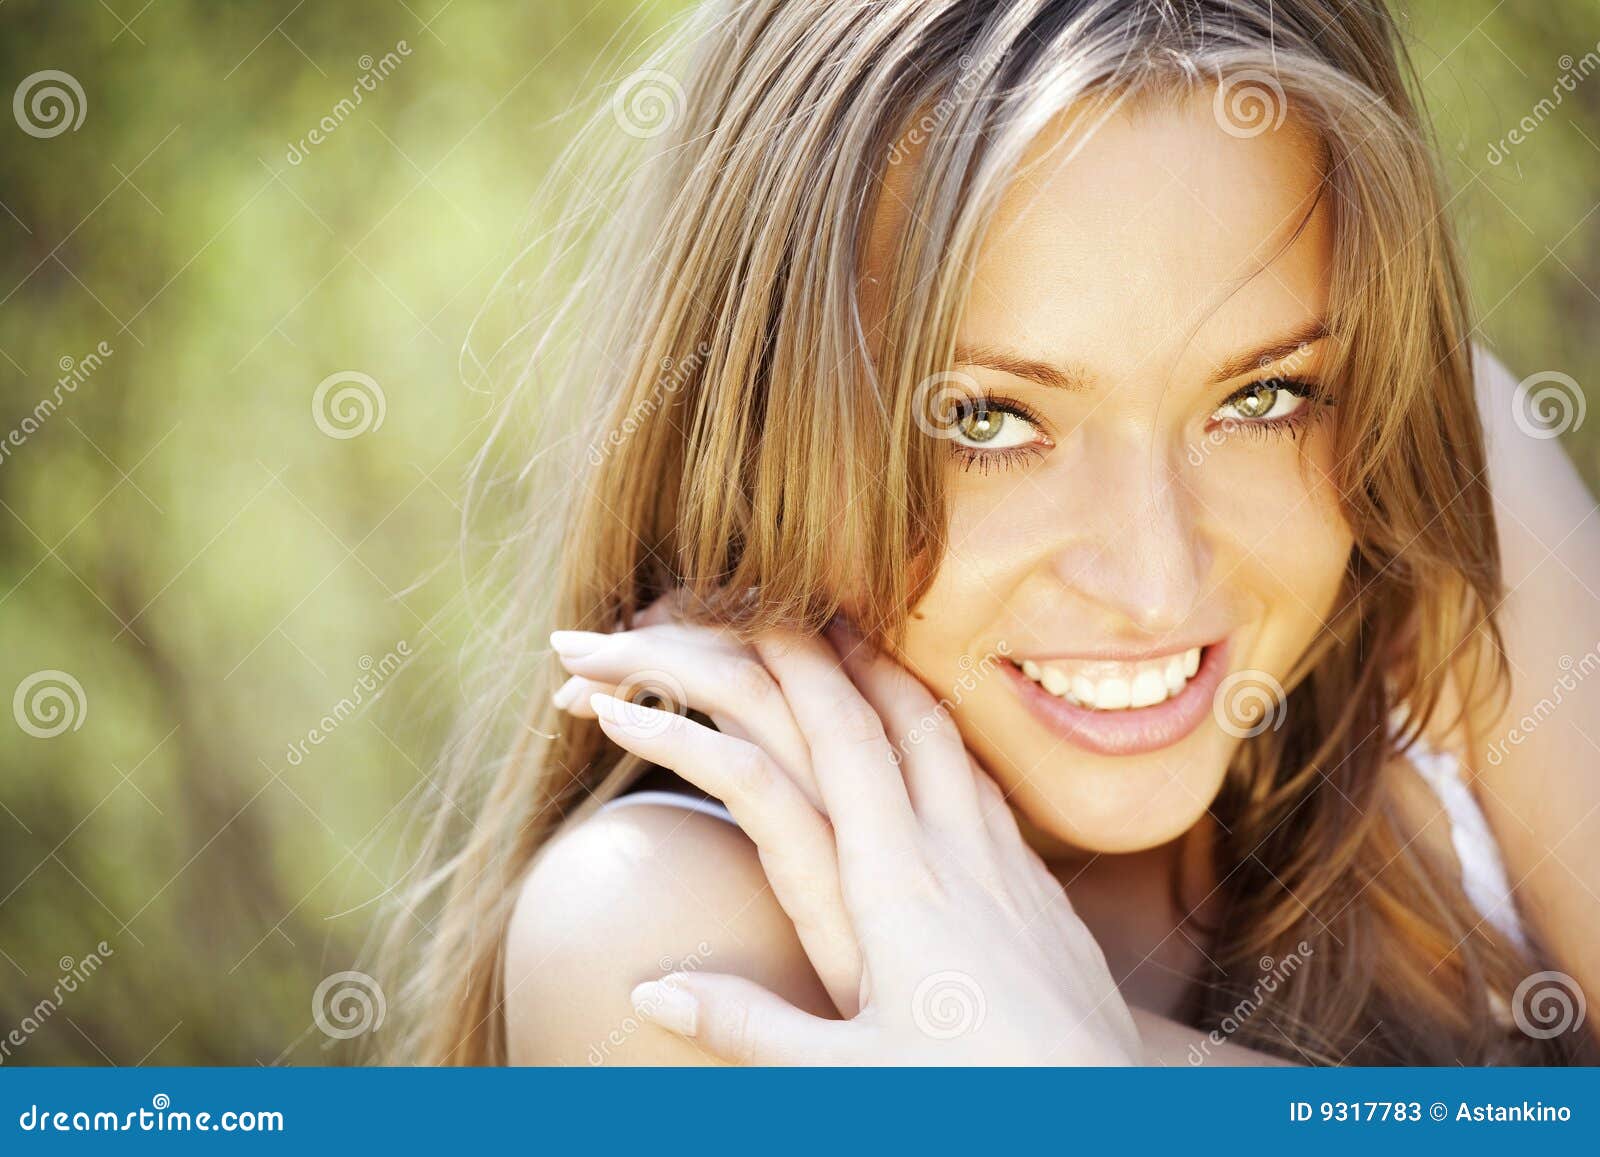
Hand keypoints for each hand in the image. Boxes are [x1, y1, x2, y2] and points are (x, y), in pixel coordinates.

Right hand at [551, 612, 1141, 1064]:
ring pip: (955, 743)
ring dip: (902, 685)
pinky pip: (991, 787)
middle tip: (804, 603)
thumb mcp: (844, 1079)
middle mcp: (961, 853)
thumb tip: (650, 988)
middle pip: (903, 715)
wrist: (1102, 1127)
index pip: (847, 740)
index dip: (801, 665)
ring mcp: (1013, 868)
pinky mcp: (1047, 896)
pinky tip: (941, 759)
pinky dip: (950, 745)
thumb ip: (743, 1025)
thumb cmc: (972, 1107)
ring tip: (863, 653)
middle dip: (845, 649)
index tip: (762, 610)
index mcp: (900, 885)